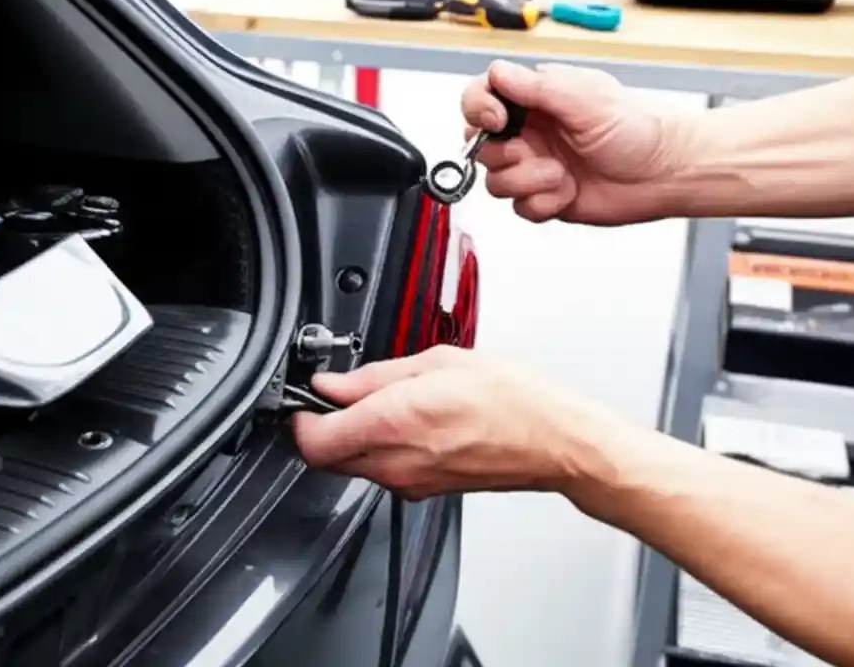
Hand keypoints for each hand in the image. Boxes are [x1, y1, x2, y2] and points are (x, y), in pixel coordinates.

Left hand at [290, 345, 634, 500]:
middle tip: (335, 396)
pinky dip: (377, 449)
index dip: (299, 417)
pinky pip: (380, 472)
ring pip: (351, 466)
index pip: (313, 439)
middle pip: (324, 458)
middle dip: (320, 427)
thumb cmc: (512, 399)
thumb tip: (333, 383)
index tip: (305, 396)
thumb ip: (374, 375)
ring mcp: (409, 482)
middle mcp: (395, 462)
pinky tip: (403, 422)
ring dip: (349, 438)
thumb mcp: (437, 362)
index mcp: (393, 423)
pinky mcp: (422, 491)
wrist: (554, 441)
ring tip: (379, 403)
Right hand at [461, 60, 692, 224]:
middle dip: (504, 154)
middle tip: (529, 152)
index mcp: (536, 99)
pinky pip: (520, 207)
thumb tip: (498, 72)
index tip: (496, 120)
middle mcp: (531, 132)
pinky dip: (544, 202)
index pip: (481, 97)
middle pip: (480, 145)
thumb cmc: (638, 129)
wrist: (664, 173)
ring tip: (560, 175)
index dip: (478, 109)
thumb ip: (536, 87)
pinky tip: (569, 191)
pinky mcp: (545, 197)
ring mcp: (535, 166)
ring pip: (496, 182)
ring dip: (527, 181)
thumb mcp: (585, 97)